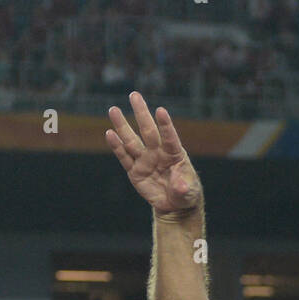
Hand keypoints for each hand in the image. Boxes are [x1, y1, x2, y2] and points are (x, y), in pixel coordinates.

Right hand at [105, 92, 202, 216]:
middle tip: (134, 95)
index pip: (169, 137)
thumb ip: (183, 187)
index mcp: (175, 154)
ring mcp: (145, 160)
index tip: (160, 111)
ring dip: (122, 126)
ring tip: (113, 109)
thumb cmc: (185, 193)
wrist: (174, 204)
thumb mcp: (189, 193)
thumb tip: (179, 186)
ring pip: (132, 141)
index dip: (165, 125)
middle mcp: (158, 153)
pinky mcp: (134, 171)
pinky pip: (124, 157)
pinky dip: (117, 147)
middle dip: (142, 114)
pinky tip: (109, 134)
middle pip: (148, 131)